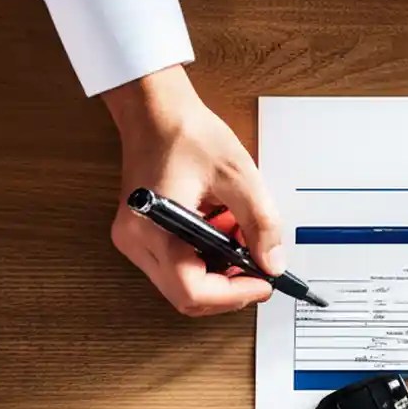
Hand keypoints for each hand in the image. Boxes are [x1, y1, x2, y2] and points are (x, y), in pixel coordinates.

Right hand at [102, 66, 283, 316]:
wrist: (156, 112)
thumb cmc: (188, 134)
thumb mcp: (239, 177)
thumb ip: (261, 224)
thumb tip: (273, 263)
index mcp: (156, 226)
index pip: (193, 289)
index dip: (234, 294)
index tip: (264, 283)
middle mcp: (136, 240)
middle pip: (186, 296)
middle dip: (229, 286)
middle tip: (258, 265)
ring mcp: (135, 241)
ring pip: (183, 285)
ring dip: (219, 271)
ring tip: (236, 233)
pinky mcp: (141, 237)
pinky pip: (177, 267)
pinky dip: (206, 259)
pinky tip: (220, 229)